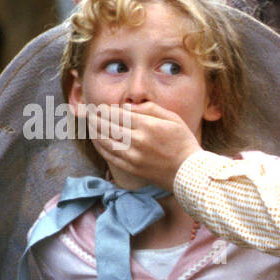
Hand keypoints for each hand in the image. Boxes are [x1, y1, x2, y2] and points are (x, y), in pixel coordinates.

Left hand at [82, 101, 200, 190]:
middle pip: (108, 126)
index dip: (106, 109)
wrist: (190, 173)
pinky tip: (96, 140)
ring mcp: (133, 156)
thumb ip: (150, 109)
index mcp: (148, 126)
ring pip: (105, 141)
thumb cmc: (184, 143)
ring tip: (90, 124)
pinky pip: (109, 156)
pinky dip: (100, 146)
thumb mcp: (173, 119)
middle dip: (96, 118)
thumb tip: (127, 107)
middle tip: (90, 113)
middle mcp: (138, 141)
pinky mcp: (131, 169)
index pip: (118, 114)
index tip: (101, 107)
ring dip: (94, 131)